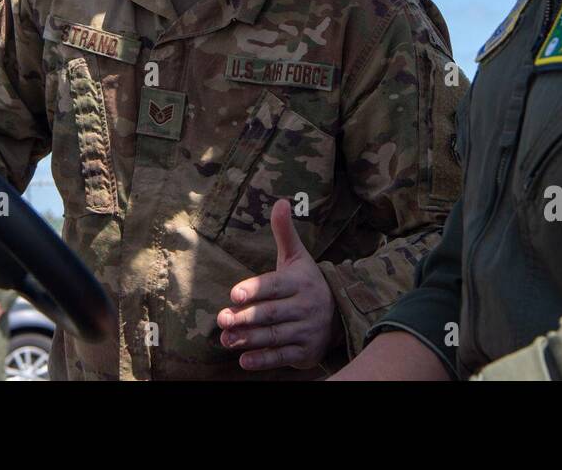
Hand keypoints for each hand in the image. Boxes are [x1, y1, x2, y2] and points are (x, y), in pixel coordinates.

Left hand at [216, 198, 336, 371]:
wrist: (339, 313)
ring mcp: (306, 331)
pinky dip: (263, 360)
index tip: (233, 294)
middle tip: (221, 319)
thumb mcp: (297, 257)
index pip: (274, 285)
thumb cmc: (307, 281)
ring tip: (225, 339)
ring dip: (248, 339)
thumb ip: (284, 232)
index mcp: (300, 281)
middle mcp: (305, 306)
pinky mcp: (305, 352)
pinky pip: (281, 356)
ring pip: (273, 336)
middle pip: (270, 313)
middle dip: (245, 317)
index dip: (254, 290)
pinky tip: (243, 360)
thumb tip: (280, 201)